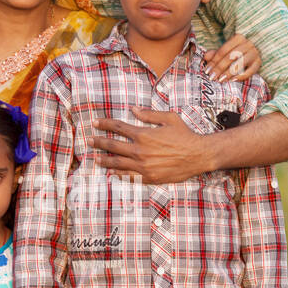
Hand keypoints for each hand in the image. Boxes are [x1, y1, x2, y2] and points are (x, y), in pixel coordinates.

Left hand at [91, 109, 214, 183]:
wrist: (198, 155)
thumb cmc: (185, 135)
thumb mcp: (169, 119)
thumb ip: (149, 115)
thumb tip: (134, 109)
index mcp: (143, 134)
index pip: (118, 127)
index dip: (104, 124)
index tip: (94, 123)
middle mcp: (140, 150)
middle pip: (113, 145)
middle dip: (99, 142)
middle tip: (89, 140)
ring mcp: (143, 166)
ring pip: (117, 163)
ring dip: (104, 160)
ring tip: (95, 159)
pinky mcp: (149, 177)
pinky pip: (129, 176)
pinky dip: (118, 174)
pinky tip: (112, 172)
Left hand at [203, 33, 260, 81]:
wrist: (254, 49)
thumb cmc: (236, 50)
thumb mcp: (226, 50)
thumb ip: (215, 54)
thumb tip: (205, 58)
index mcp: (238, 38)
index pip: (223, 50)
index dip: (214, 61)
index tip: (207, 70)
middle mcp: (247, 44)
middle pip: (231, 56)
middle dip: (220, 68)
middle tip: (212, 77)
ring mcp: (254, 53)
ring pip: (240, 63)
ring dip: (229, 72)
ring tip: (220, 80)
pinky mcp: (258, 62)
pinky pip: (251, 70)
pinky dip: (241, 76)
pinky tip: (232, 80)